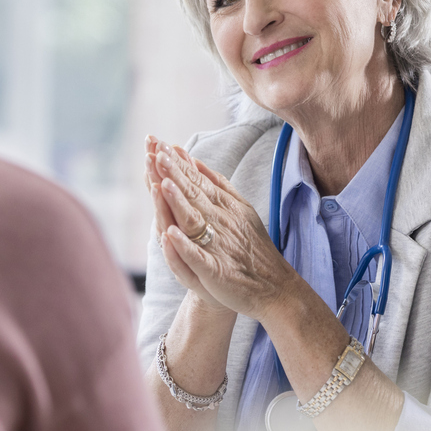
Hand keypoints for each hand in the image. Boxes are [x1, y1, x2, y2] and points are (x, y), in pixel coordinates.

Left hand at [149, 136, 299, 321]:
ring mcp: (218, 246)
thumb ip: (218, 184)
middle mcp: (220, 222)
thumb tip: (194, 161)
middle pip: (193, 195)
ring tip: (162, 184)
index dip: (178, 164)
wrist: (273, 287)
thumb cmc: (252, 248)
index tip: (161, 144)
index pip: (196, 181)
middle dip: (174, 174)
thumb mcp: (240, 208)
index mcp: (223, 207)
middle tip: (158, 152)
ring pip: (194, 221)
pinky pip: (198, 257)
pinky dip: (185, 246)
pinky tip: (171, 235)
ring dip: (178, 202)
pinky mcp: (216, 270)